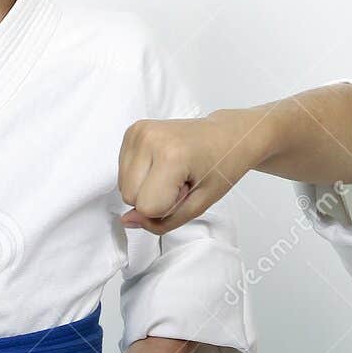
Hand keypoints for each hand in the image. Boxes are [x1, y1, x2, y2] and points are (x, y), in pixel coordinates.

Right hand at [119, 111, 258, 234]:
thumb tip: (127, 220)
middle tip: (180, 182)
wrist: (228, 135)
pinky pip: (123, 171)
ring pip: (123, 186)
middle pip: (129, 197)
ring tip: (173, 172)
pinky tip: (162, 163)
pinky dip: (140, 175)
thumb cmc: (221, 166)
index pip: (146, 206)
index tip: (186, 190)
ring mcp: (139, 132)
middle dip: (153, 198)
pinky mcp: (133, 130)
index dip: (167, 208)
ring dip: (146, 187)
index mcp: (171, 155)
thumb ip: (162, 221)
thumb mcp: (200, 204)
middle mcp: (149, 138)